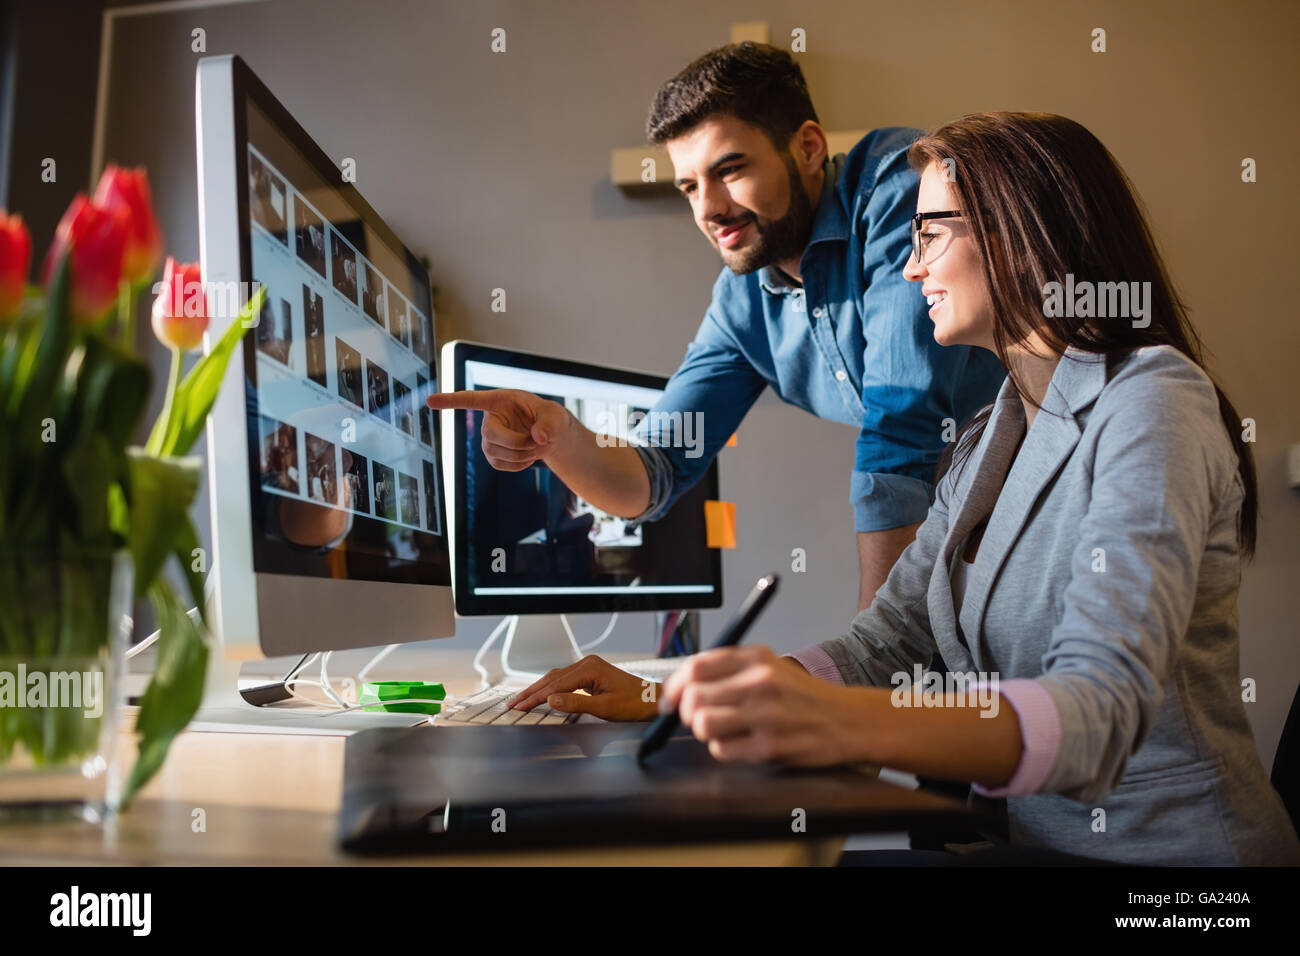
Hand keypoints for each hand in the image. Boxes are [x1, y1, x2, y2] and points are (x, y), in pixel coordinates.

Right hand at [426, 388, 570, 471]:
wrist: (550, 438)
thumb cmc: (550, 419)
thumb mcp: (555, 416)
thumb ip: (549, 423)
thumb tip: (539, 437)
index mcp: (500, 401)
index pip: (471, 400)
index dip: (450, 401)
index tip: (429, 401)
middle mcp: (489, 419)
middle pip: (490, 435)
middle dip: (516, 442)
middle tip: (537, 441)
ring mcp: (488, 439)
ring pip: (494, 453)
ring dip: (520, 455)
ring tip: (535, 447)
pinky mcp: (492, 456)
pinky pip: (500, 465)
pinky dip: (518, 465)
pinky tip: (528, 457)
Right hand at [506, 655, 659, 720]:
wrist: (651, 700)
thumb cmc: (633, 704)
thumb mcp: (604, 708)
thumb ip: (576, 703)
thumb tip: (550, 700)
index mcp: (590, 668)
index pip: (555, 684)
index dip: (535, 696)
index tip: (519, 706)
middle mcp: (587, 663)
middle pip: (552, 678)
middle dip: (531, 691)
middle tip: (512, 703)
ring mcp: (589, 667)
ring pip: (556, 677)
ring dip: (538, 689)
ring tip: (521, 700)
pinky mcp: (590, 673)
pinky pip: (564, 679)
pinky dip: (550, 687)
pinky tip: (541, 694)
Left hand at [660, 646, 865, 765]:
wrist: (847, 720)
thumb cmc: (802, 696)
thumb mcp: (769, 666)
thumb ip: (727, 670)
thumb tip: (679, 686)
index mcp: (755, 658)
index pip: (695, 667)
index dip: (674, 686)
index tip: (669, 699)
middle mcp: (760, 682)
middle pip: (693, 698)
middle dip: (686, 711)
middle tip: (696, 717)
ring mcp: (766, 715)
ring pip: (702, 724)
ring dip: (705, 731)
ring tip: (722, 730)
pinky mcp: (770, 747)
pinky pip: (721, 750)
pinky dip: (724, 749)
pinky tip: (743, 742)